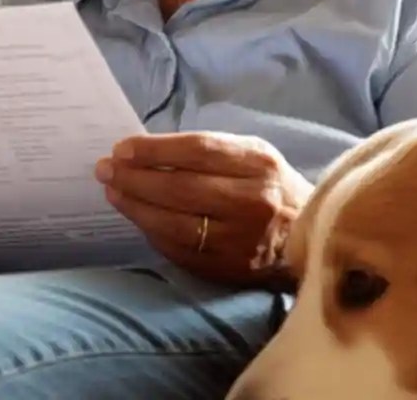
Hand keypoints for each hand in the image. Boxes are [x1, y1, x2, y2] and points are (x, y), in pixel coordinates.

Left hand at [95, 133, 312, 286]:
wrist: (311, 236)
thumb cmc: (272, 187)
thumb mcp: (254, 155)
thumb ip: (210, 151)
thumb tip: (148, 151)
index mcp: (260, 164)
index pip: (198, 151)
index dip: (154, 150)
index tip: (121, 148)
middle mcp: (253, 202)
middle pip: (180, 188)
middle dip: (135, 177)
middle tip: (105, 169)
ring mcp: (241, 239)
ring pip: (174, 223)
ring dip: (136, 206)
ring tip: (114, 192)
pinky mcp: (228, 267)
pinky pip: (178, 249)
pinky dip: (153, 231)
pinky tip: (138, 217)